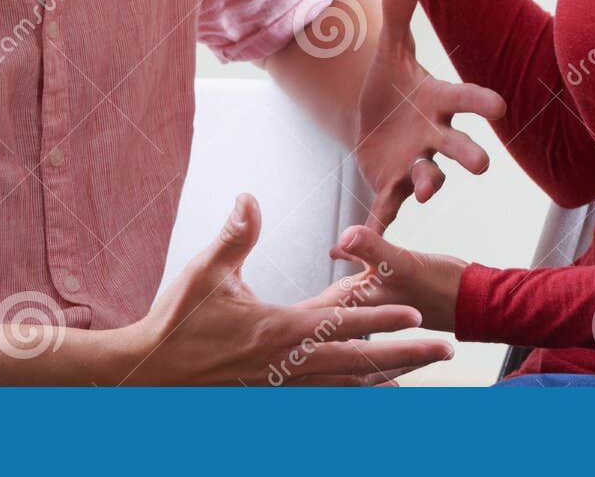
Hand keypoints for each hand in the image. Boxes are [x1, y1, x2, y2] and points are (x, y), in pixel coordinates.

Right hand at [117, 194, 451, 384]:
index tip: (416, 315)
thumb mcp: (204, 272)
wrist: (149, 374)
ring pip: (349, 385)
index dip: (380, 318)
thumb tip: (249, 197)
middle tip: (445, 350)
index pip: (340, 325)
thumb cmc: (176, 321)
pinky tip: (380, 391)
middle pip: (360, 362)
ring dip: (390, 376)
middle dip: (406, 355)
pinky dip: (358, 394)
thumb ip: (235, 235)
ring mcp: (283, 386)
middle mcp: (287, 365)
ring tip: (424, 371)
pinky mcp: (275, 395)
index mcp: (277, 331)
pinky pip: (328, 397)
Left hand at [352, 0, 505, 233]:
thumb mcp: (391, 48)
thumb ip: (400, 10)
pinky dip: (377, 222)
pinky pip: (386, 205)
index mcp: (437, 100)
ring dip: (428, 184)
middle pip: (455, 146)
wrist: (374, 119)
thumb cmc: (394, 82)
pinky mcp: (389, 185)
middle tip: (482, 165)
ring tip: (425, 190)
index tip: (500, 108)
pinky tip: (364, 235)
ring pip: (427, 177)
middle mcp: (432, 136)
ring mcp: (413, 164)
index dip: (480, 103)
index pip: (463, 99)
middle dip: (468, 154)